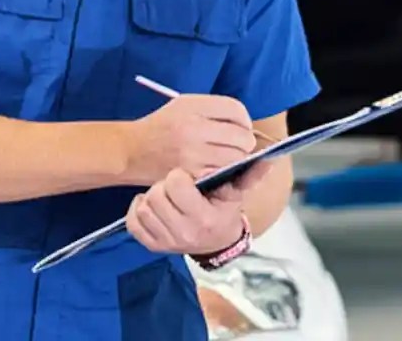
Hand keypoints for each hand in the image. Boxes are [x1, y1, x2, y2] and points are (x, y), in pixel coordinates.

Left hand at [125, 159, 274, 255]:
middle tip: (175, 188)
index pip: (176, 185)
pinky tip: (153, 207)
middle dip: (164, 186)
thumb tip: (268, 157)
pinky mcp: (153, 245)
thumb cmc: (223, 211)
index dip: (180, 176)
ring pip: (144, 208)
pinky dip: (138, 212)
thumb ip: (249, 175)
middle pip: (156, 195)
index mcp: (204, 217)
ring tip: (167, 197)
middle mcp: (184, 233)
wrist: (216, 243)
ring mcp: (166, 241)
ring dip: (152, 198)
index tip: (187, 178)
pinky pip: (133, 223)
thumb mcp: (236, 193)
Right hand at [126, 94, 255, 184]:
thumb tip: (244, 124)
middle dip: (245, 142)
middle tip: (238, 145)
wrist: (131, 150)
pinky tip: (215, 168)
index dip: (244, 119)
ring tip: (227, 157)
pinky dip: (223, 172)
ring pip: (235, 158)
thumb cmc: (160, 126)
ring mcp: (193, 154)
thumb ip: (212, 110)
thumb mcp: (182, 105)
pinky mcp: (191, 175)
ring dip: (236, 159)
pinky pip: (221, 173)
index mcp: (192, 106)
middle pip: (241, 136)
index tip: (241, 126)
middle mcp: (194, 128)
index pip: (235, 109)